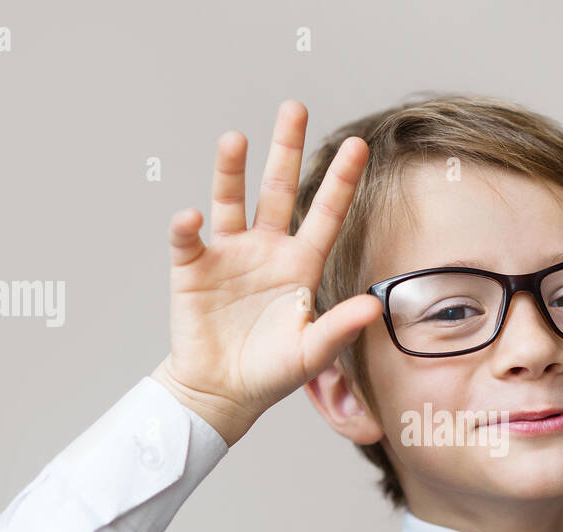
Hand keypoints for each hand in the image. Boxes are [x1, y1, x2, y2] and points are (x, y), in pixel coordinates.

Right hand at [152, 99, 382, 445]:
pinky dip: (188, 227)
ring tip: (235, 140)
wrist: (221, 392)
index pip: (325, 214)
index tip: (359, 145)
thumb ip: (340, 328)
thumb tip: (374, 305)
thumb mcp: (311, 353)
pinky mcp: (193, 268)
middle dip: (285, 149)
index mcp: (300, 265)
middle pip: (277, 189)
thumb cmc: (271, 372)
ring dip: (230, 171)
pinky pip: (189, 240)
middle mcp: (266, 250)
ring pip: (230, 201)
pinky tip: (191, 217)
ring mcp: (228, 255)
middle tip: (294, 108)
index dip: (341, 181)